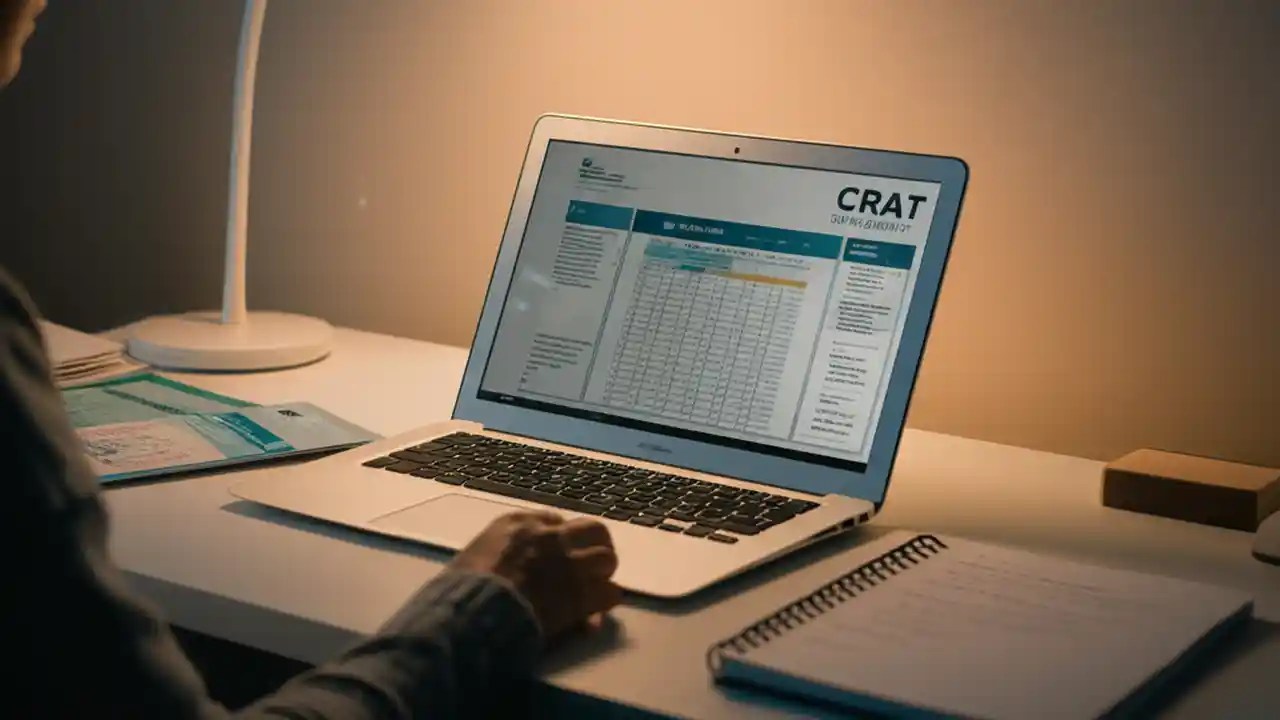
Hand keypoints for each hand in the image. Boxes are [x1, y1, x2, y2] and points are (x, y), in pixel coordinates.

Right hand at [451, 511, 621, 639]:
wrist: (472, 612)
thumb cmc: (460, 588)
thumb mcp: (473, 556)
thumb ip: (498, 553)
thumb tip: (506, 570)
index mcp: (519, 523)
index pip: (554, 520)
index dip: (560, 539)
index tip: (557, 554)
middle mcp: (549, 536)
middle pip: (592, 529)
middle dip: (594, 545)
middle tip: (590, 565)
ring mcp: (569, 562)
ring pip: (607, 557)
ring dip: (602, 574)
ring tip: (595, 588)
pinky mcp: (581, 592)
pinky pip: (610, 592)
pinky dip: (603, 603)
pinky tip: (593, 614)